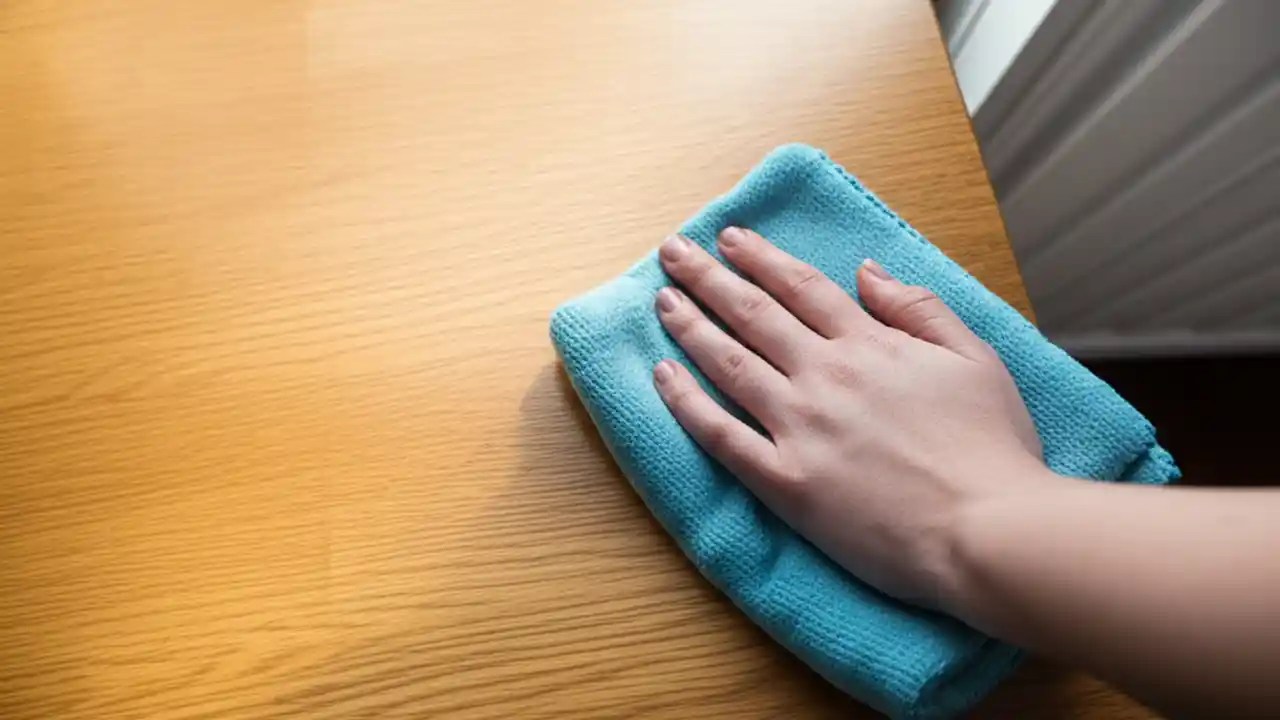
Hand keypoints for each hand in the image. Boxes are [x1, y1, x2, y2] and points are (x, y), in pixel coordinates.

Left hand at [652, 228, 1056, 611]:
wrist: (986, 531)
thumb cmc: (992, 450)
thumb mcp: (975, 358)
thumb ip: (918, 309)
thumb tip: (867, 271)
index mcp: (870, 345)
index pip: (801, 288)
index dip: (761, 258)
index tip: (729, 238)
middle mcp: (825, 376)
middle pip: (753, 314)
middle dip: (708, 277)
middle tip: (673, 252)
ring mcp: (799, 428)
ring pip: (728, 363)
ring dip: (690, 326)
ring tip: (662, 300)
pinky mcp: (785, 481)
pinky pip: (721, 435)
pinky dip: (686, 403)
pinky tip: (662, 377)